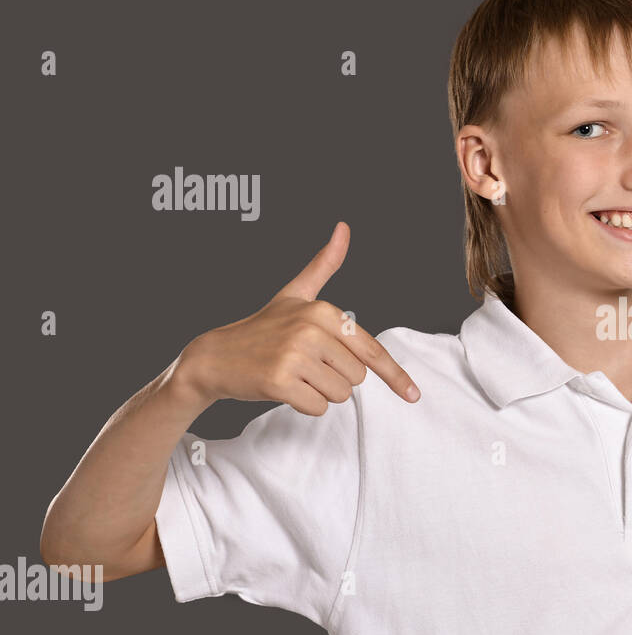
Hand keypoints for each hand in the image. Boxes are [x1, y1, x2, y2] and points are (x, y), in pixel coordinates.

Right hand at [175, 222, 420, 414]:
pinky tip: (285, 388)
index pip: (371, 351)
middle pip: (357, 378)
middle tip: (306, 364)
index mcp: (322, 311)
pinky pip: (318, 407)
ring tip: (294, 374)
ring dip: (320, 392)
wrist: (214, 356)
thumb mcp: (295, 293)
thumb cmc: (262, 328)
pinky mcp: (280, 382)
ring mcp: (295, 356)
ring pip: (340, 394)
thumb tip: (344, 227)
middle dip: (336, 378)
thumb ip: (323, 264)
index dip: (396, 376)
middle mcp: (311, 330)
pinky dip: (305, 405)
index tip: (413, 395)